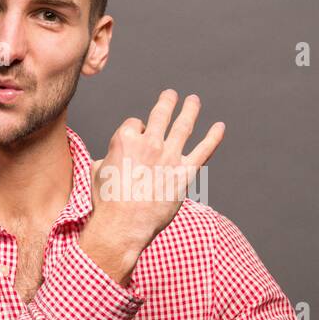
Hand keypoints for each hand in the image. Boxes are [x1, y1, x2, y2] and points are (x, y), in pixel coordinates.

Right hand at [87, 89, 224, 251]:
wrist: (122, 225)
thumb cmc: (107, 202)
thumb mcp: (98, 171)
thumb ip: (109, 157)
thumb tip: (113, 156)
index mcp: (125, 139)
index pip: (135, 124)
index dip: (136, 130)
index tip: (138, 138)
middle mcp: (149, 143)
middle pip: (161, 114)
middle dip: (167, 101)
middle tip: (171, 94)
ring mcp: (169, 157)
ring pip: (183, 126)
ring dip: (190, 110)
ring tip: (194, 100)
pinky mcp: (185, 174)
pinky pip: (204, 150)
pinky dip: (213, 137)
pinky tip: (220, 127)